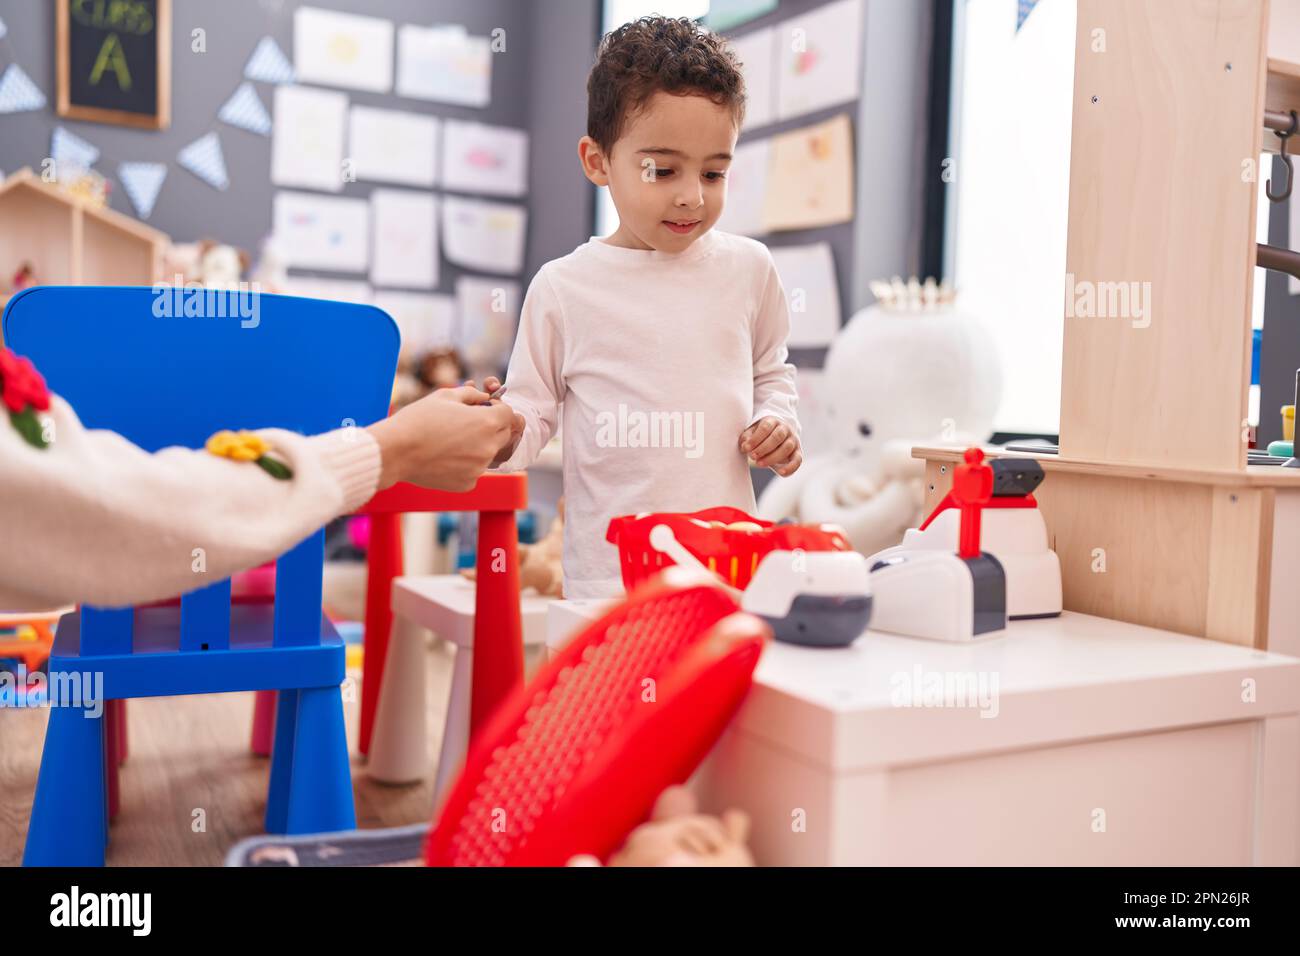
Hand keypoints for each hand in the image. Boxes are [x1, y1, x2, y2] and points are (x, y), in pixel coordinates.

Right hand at [367, 384, 514, 491]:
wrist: (396, 451)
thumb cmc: (418, 420)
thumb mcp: (446, 396)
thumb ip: (471, 394)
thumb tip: (484, 397)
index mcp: (487, 423)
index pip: (508, 414)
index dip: (496, 408)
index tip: (483, 408)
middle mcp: (488, 448)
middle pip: (502, 435)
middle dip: (491, 427)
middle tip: (466, 423)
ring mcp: (479, 468)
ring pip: (487, 453)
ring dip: (476, 446)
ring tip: (449, 440)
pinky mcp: (467, 483)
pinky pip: (473, 470)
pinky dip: (464, 464)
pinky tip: (444, 457)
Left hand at [739, 417, 801, 476]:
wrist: (777, 435)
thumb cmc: (761, 435)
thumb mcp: (752, 432)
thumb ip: (747, 438)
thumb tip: (745, 446)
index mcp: (773, 421)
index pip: (766, 427)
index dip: (755, 438)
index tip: (746, 448)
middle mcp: (785, 429)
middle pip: (777, 436)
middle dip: (763, 448)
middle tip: (752, 456)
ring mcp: (793, 440)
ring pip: (787, 448)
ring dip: (772, 457)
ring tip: (759, 463)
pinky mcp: (798, 452)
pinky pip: (798, 460)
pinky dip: (791, 467)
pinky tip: (781, 472)